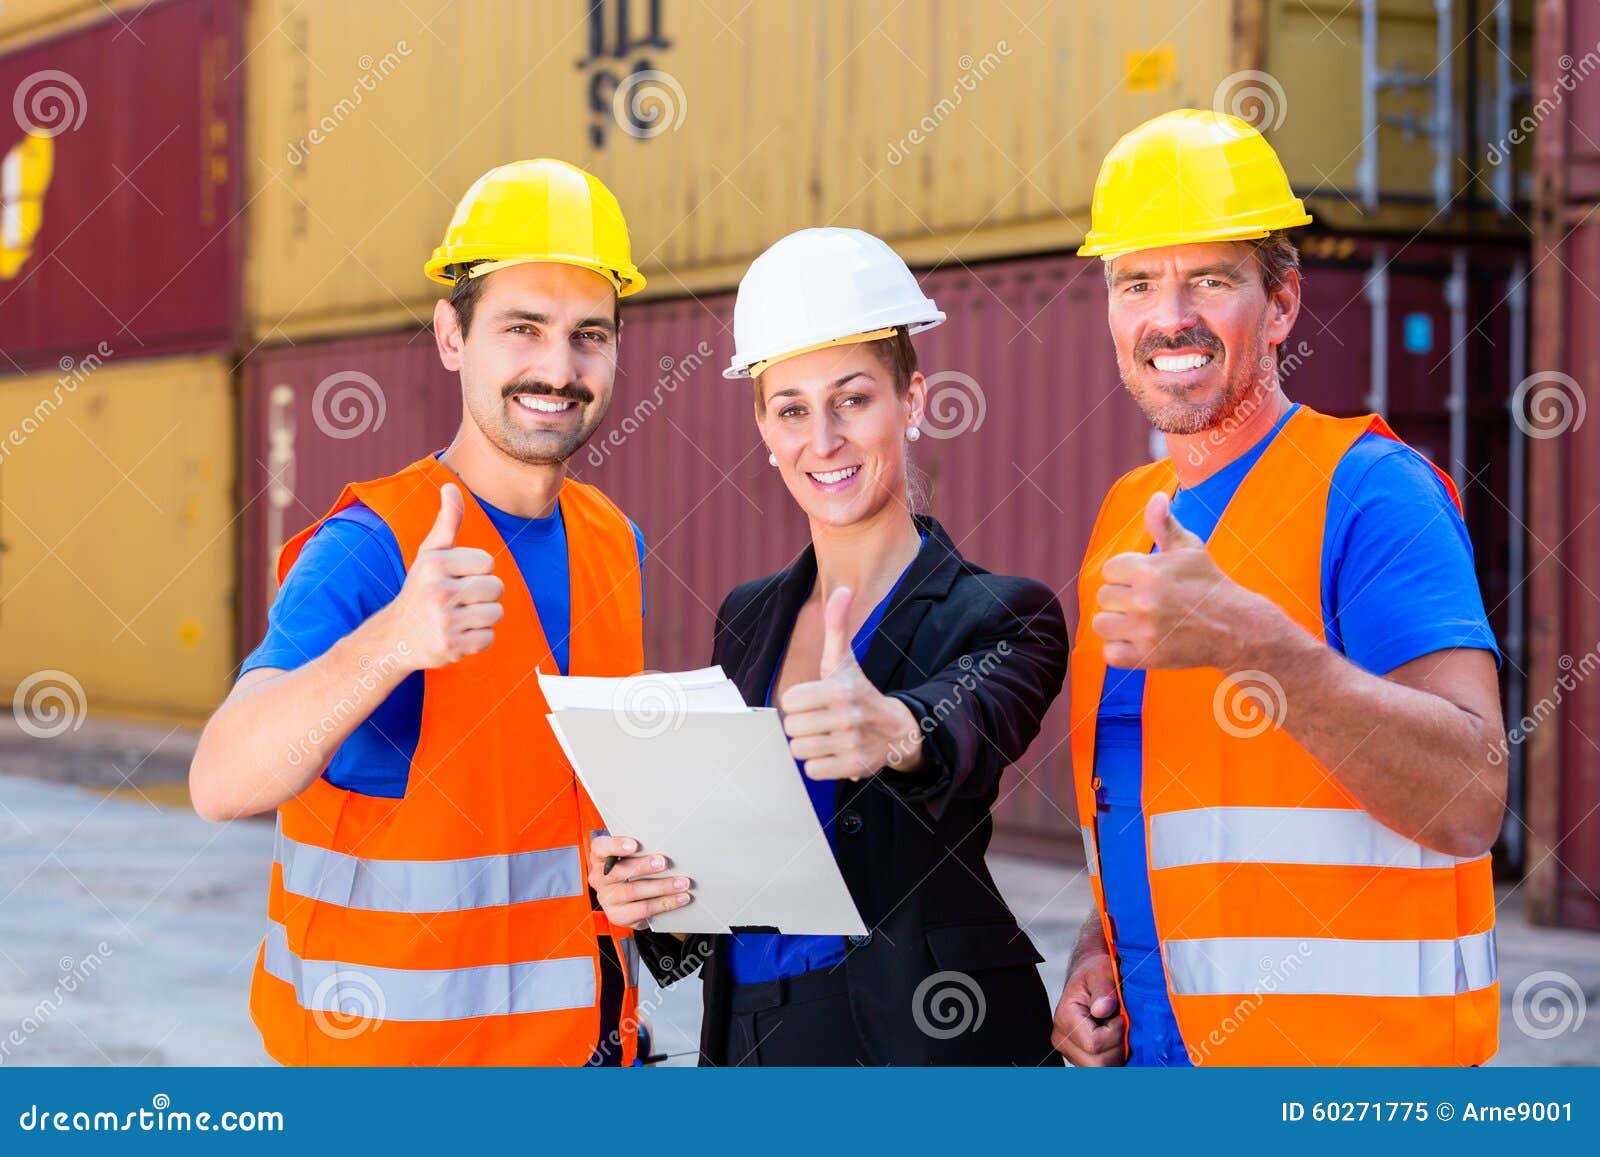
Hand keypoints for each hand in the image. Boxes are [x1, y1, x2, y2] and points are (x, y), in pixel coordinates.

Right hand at [386, 483, 504, 668]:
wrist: (396, 638)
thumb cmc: (421, 589)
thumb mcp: (430, 554)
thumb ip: (447, 521)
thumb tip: (451, 485)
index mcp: (434, 563)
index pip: (488, 563)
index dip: (478, 572)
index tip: (456, 579)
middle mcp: (437, 591)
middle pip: (496, 588)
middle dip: (483, 595)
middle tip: (458, 601)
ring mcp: (443, 621)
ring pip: (496, 614)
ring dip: (482, 618)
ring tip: (458, 617)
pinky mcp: (450, 647)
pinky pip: (488, 638)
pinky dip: (477, 639)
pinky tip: (456, 635)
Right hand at [587, 835, 691, 928]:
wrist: (629, 900)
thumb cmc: (633, 868)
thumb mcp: (632, 855)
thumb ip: (643, 848)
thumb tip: (668, 843)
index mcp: (600, 857)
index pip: (601, 848)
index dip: (616, 845)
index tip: (634, 844)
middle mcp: (599, 878)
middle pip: (619, 872)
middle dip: (644, 866)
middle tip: (664, 862)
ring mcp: (608, 899)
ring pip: (634, 892)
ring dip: (662, 886)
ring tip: (681, 883)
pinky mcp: (619, 915)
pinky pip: (644, 910)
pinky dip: (666, 903)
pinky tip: (680, 898)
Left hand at [779, 587, 923, 779]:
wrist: (898, 729)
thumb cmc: (859, 690)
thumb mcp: (844, 659)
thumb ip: (837, 625)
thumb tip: (842, 589)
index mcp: (839, 688)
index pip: (790, 700)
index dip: (797, 701)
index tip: (811, 700)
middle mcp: (847, 717)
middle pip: (792, 728)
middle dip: (801, 725)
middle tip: (817, 720)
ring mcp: (851, 744)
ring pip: (800, 751)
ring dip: (808, 746)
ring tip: (824, 737)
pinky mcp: (855, 767)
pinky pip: (813, 771)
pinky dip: (818, 765)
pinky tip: (831, 753)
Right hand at [1051, 950, 1124, 1065]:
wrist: (1090, 976)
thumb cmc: (1095, 972)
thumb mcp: (1102, 972)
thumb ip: (1103, 990)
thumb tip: (1102, 1009)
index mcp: (1064, 1018)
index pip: (1094, 1044)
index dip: (1114, 1033)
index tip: (1120, 1016)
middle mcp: (1062, 1039)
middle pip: (1098, 1064)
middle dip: (1117, 1047)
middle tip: (1120, 1024)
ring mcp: (1070, 1051)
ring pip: (1102, 1070)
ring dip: (1117, 1053)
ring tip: (1116, 1030)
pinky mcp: (1081, 1058)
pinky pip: (1103, 1069)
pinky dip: (1114, 1058)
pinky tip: (1114, 1040)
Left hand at [1090, 491, 1263, 669]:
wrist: (1236, 627)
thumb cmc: (1208, 584)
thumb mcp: (1189, 549)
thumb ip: (1165, 524)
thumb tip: (1156, 497)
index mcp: (1149, 570)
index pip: (1110, 570)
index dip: (1126, 576)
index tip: (1148, 583)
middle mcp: (1146, 599)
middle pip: (1104, 597)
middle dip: (1122, 600)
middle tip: (1149, 605)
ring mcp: (1146, 630)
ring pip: (1101, 624)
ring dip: (1118, 625)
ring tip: (1141, 623)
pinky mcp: (1148, 657)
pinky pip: (1110, 655)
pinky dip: (1121, 651)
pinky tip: (1141, 642)